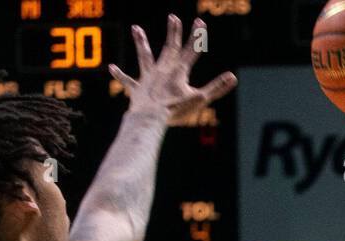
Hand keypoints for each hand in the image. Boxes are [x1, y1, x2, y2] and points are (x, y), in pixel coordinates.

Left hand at [109, 14, 236, 123]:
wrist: (150, 118)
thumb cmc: (175, 110)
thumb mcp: (200, 99)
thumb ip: (217, 88)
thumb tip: (232, 77)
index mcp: (178, 71)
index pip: (191, 51)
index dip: (197, 37)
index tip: (200, 22)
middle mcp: (162, 70)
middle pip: (169, 48)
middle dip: (173, 32)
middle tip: (173, 17)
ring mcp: (148, 78)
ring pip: (144, 56)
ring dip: (141, 42)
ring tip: (136, 29)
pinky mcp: (136, 89)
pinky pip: (126, 81)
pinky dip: (119, 75)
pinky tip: (111, 68)